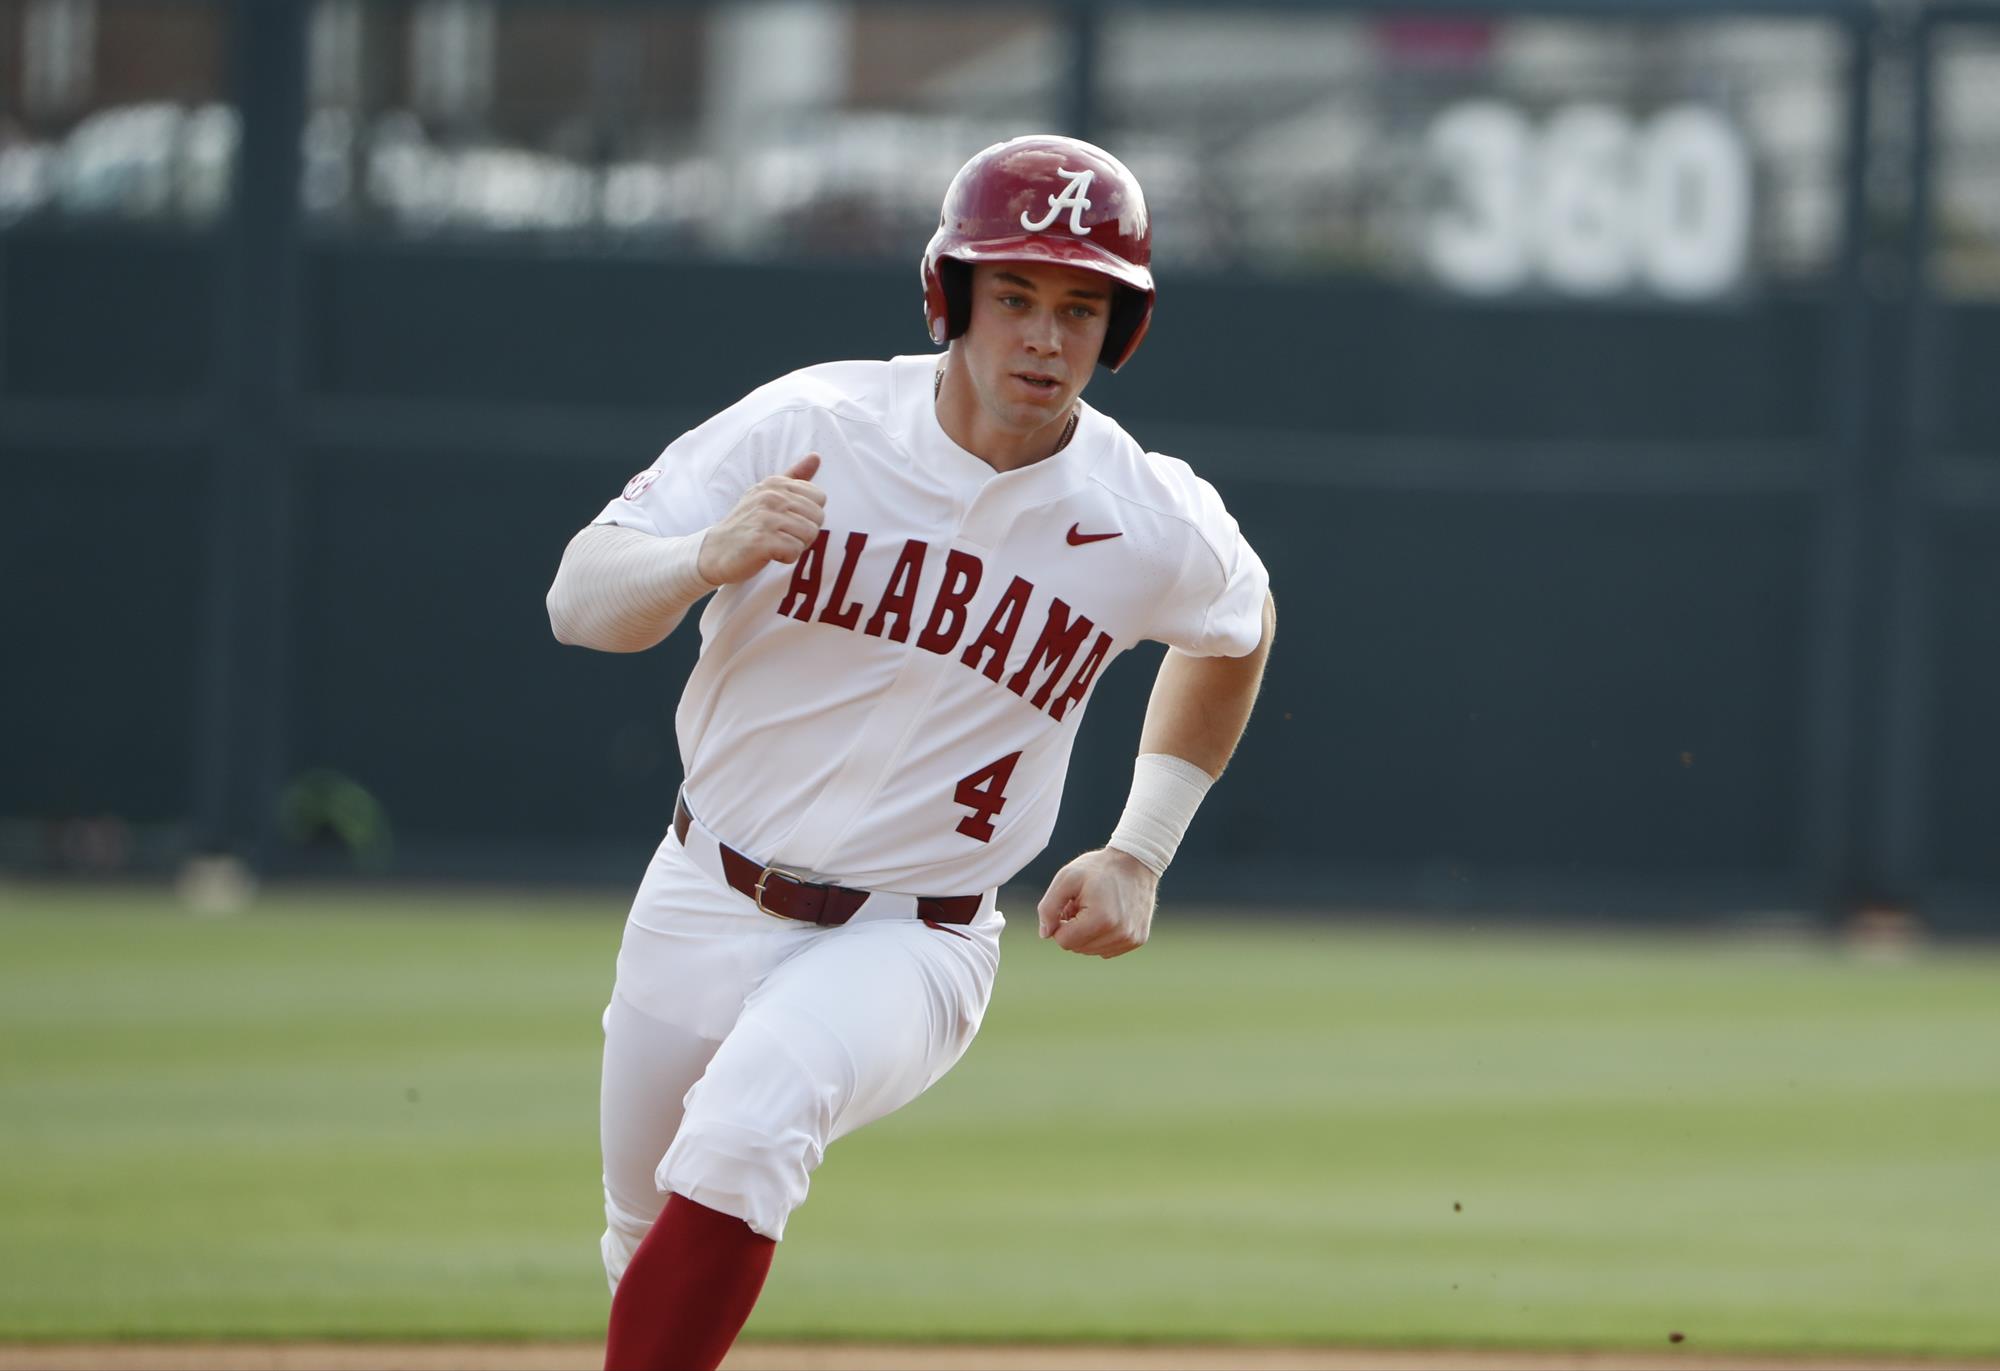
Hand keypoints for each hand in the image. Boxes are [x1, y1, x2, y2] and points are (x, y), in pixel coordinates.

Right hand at [696, 454, 827, 584]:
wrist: (716, 551)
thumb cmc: (748, 524)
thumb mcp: (767, 494)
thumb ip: (794, 477)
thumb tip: (816, 456)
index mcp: (775, 483)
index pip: (819, 498)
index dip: (808, 515)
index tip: (788, 520)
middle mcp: (770, 496)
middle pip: (818, 518)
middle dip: (804, 532)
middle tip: (780, 535)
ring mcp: (765, 517)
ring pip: (809, 535)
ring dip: (796, 546)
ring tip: (774, 543)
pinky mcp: (761, 540)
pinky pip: (795, 551)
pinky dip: (786, 558)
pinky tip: (769, 553)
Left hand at [1036, 847, 1158, 957]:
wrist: (1136, 861)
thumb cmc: (1098, 868)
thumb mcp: (1066, 878)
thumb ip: (1049, 907)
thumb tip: (1045, 934)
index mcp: (1101, 920)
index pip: (1064, 941)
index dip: (1060, 923)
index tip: (1069, 904)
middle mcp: (1120, 934)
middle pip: (1077, 948)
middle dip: (1074, 928)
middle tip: (1082, 904)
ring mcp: (1131, 938)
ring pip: (1092, 951)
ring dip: (1087, 933)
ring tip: (1095, 908)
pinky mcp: (1138, 939)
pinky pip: (1107, 950)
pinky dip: (1102, 936)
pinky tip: (1108, 916)